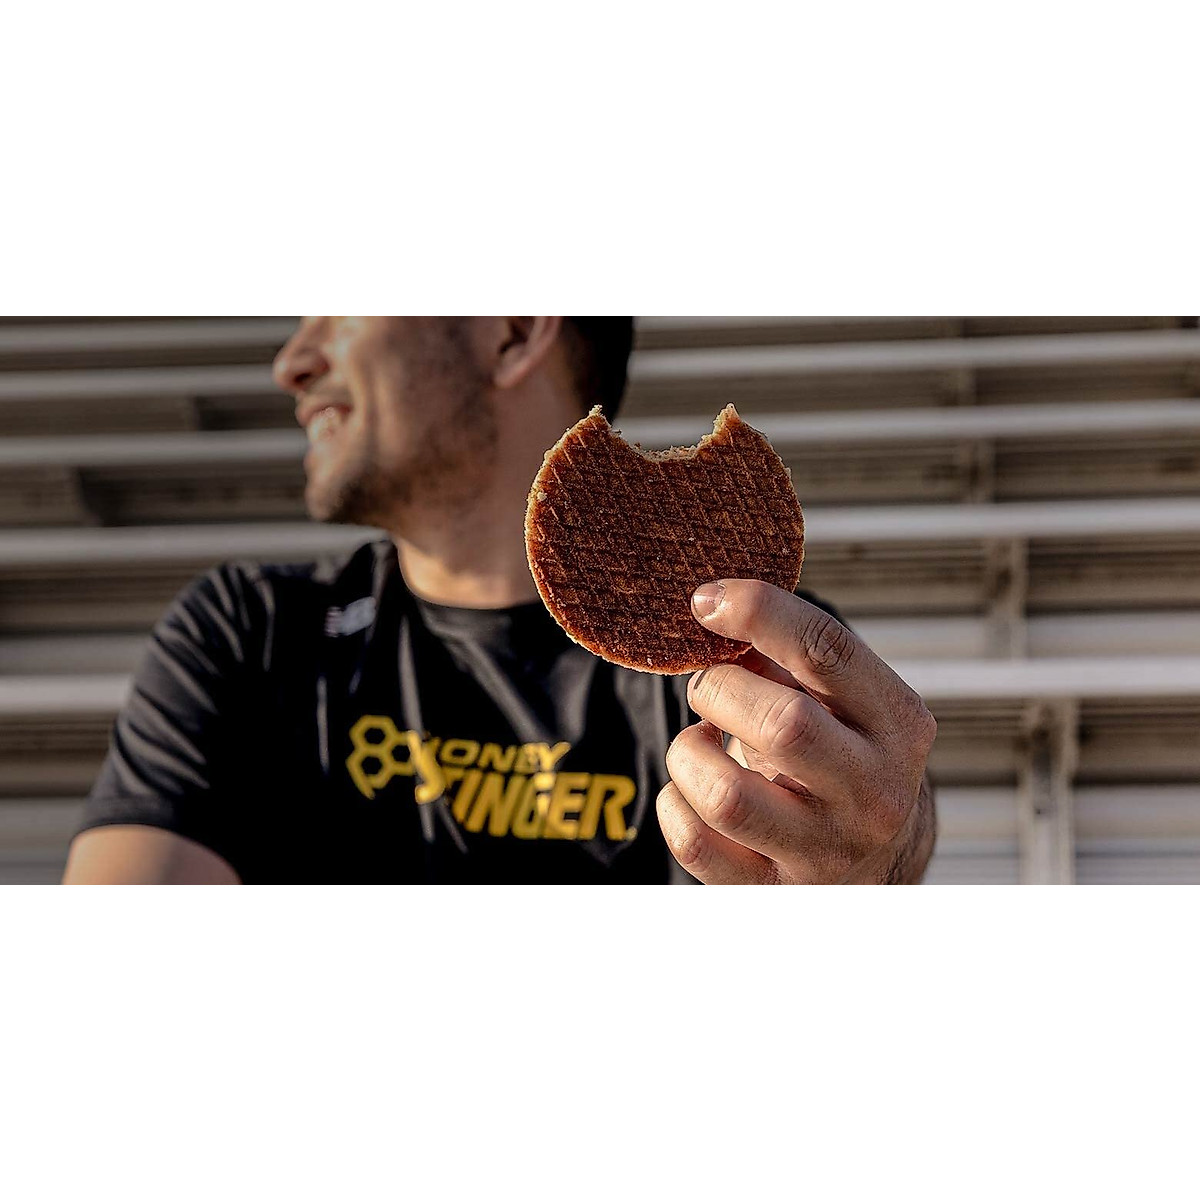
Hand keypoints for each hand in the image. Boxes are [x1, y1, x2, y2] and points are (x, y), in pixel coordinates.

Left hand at [657, 579, 937, 883]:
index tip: (707, 600)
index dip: (759, 612)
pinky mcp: (773, 892)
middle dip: (720, 689)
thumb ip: (796, 659)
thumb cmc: (842, 758)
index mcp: (898, 726)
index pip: (828, 651)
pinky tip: (691, 788)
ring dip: (689, 751)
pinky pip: (695, 842)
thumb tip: (716, 611)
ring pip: (727, 795)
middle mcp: (872, 793)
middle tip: (709, 686)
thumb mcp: (845, 703)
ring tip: (700, 741)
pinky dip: (674, 802)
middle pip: (782, 724)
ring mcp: (824, 851)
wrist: (872, 862)